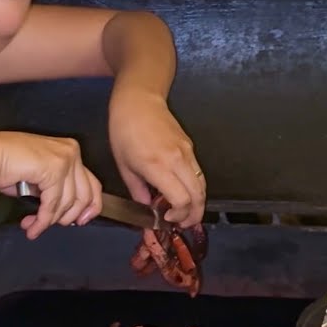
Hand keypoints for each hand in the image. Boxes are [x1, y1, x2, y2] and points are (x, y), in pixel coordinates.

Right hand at [0, 131, 102, 239]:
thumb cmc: (8, 164)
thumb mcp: (41, 176)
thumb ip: (57, 188)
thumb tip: (64, 212)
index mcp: (69, 150)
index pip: (92, 183)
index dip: (91, 206)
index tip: (82, 221)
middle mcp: (71, 152)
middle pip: (84, 195)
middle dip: (69, 216)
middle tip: (56, 226)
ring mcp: (64, 159)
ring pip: (68, 203)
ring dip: (50, 220)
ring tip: (34, 226)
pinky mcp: (54, 169)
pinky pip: (52, 204)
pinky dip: (43, 220)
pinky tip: (33, 226)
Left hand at [107, 89, 205, 227]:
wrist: (138, 102)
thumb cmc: (124, 133)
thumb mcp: (124, 166)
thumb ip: (138, 192)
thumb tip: (149, 210)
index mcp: (158, 166)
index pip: (181, 199)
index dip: (178, 215)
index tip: (167, 219)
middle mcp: (178, 160)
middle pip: (198, 195)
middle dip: (195, 215)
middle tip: (185, 224)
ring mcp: (187, 152)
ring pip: (202, 184)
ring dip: (198, 202)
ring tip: (187, 214)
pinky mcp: (191, 147)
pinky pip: (198, 172)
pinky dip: (196, 187)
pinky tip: (184, 193)